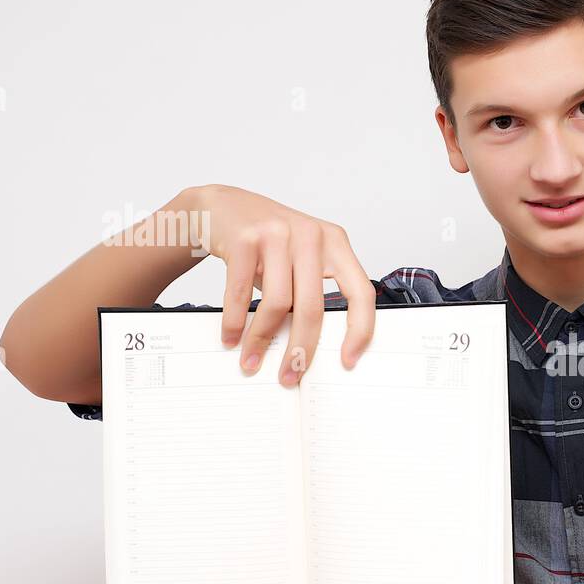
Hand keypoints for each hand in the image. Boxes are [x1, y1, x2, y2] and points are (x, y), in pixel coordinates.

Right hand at [190, 183, 376, 383]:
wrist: (222, 207)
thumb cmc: (268, 242)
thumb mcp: (300, 258)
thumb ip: (312, 291)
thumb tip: (314, 348)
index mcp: (335, 243)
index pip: (361, 292)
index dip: (360, 330)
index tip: (348, 360)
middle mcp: (311, 235)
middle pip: (313, 307)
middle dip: (301, 349)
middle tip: (290, 376)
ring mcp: (277, 234)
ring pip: (277, 304)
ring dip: (261, 340)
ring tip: (251, 361)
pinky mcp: (244, 238)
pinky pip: (241, 293)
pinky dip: (236, 321)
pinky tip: (232, 337)